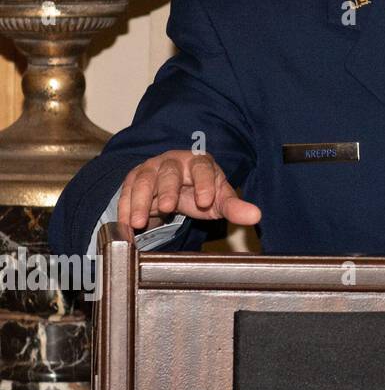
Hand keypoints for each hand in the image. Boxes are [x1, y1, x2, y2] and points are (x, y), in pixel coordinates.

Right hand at [117, 151, 260, 232]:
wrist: (174, 189)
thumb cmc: (201, 192)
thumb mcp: (219, 200)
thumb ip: (235, 207)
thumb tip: (256, 216)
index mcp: (200, 163)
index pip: (203, 168)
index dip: (205, 183)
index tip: (206, 202)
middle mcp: (174, 162)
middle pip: (169, 172)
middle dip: (168, 189)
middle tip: (168, 207)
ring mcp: (151, 169)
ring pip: (144, 181)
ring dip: (139, 201)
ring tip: (138, 223)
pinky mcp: (133, 180)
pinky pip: (125, 194)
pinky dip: (124, 211)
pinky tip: (125, 227)